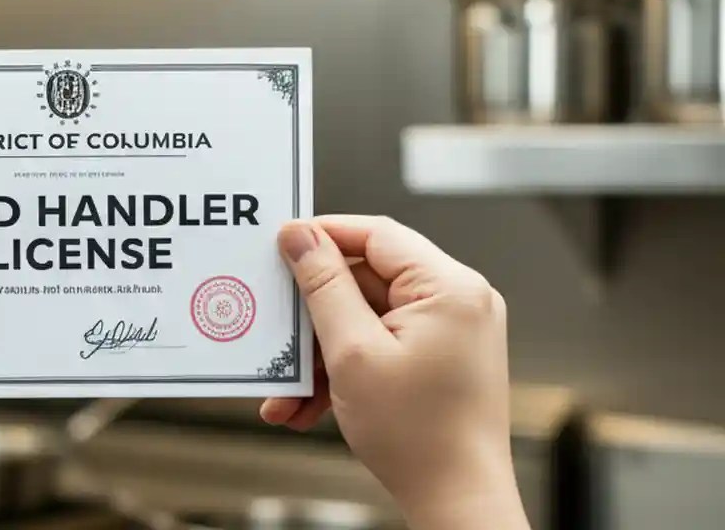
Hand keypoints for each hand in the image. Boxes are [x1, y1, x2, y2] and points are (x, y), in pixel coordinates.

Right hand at [259, 216, 528, 529]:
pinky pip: (381, 344)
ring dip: (322, 353)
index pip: (376, 234)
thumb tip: (301, 236)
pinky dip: (344, 368)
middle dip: (314, 317)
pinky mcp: (440, 356)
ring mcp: (452, 330)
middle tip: (277, 332)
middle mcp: (459, 301)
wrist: (458, 503)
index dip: (324, 235)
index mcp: (451, 288)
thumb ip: (323, 285)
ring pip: (366, 318)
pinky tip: (310, 403)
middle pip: (366, 280)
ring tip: (288, 391)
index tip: (281, 243)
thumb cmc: (421, 438)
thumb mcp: (352, 352)